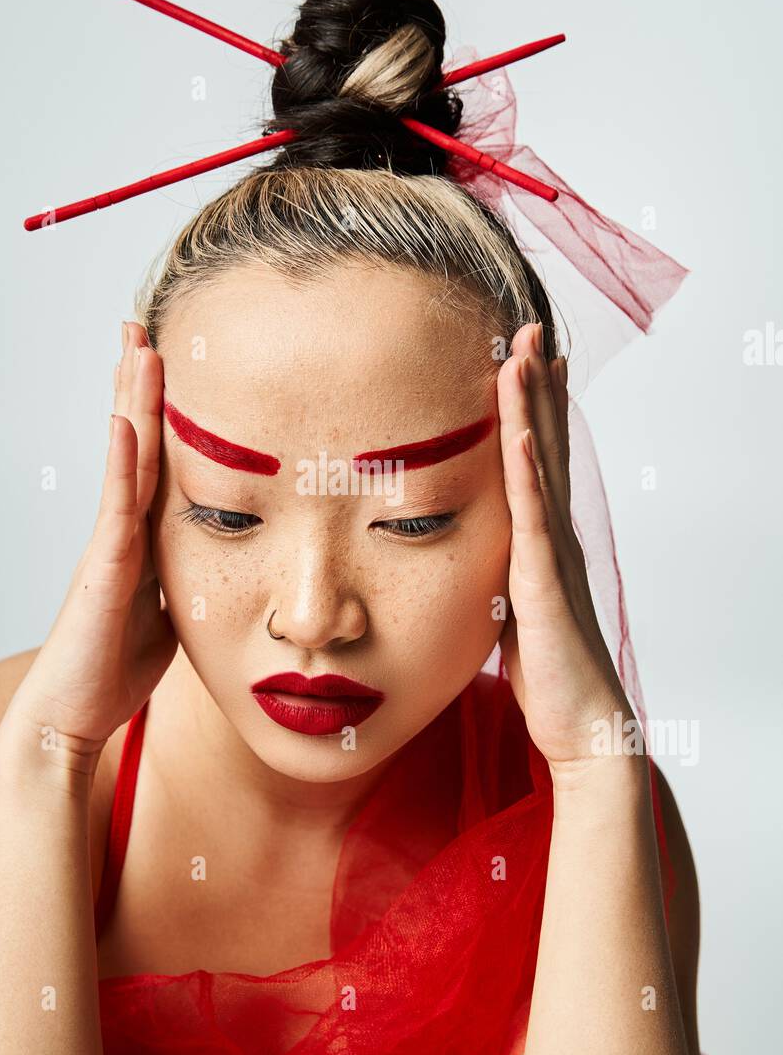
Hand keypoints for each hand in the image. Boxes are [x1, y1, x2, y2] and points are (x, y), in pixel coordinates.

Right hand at [0, 321, 176, 768]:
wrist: (71, 718)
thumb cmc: (114, 671)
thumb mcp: (170, 614)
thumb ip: (187, 580)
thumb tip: (223, 566)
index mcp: (142, 537)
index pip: (158, 460)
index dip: (162, 412)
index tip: (168, 362)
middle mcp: (122, 530)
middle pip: (137, 444)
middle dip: (140, 386)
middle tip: (144, 327)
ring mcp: (109, 545)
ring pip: (126, 462)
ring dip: (133, 403)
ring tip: (137, 348)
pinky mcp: (104, 570)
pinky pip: (116, 508)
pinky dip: (123, 463)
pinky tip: (128, 422)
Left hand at [496, 322, 632, 770]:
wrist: (580, 726)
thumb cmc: (546, 677)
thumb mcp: (511, 613)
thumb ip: (498, 579)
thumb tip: (473, 564)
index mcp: (542, 543)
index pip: (536, 462)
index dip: (533, 410)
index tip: (524, 360)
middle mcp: (554, 537)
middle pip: (545, 446)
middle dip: (537, 387)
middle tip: (529, 328)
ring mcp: (553, 554)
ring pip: (541, 465)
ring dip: (532, 407)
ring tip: (525, 352)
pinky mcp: (544, 580)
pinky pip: (532, 514)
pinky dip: (525, 468)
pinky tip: (517, 427)